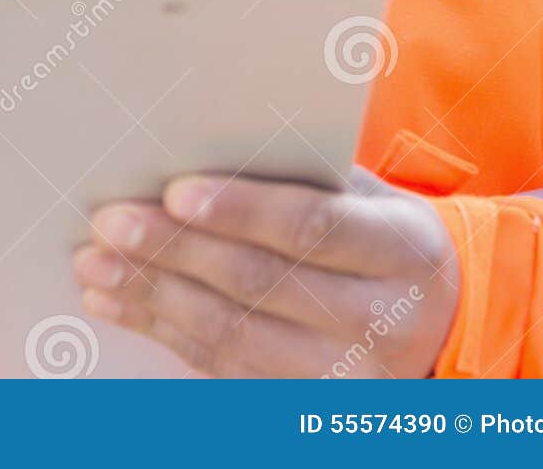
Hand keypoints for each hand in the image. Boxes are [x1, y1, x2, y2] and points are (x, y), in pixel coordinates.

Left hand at [72, 170, 458, 378]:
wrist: (446, 322)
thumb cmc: (385, 233)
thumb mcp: (371, 194)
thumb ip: (305, 174)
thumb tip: (204, 140)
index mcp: (400, 247)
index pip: (314, 227)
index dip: (243, 210)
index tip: (176, 190)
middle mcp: (377, 318)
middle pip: (261, 284)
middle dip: (175, 251)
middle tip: (111, 222)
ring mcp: (342, 373)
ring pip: (233, 334)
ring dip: (153, 295)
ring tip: (96, 263)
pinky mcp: (304, 402)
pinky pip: (221, 368)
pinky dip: (162, 330)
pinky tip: (120, 302)